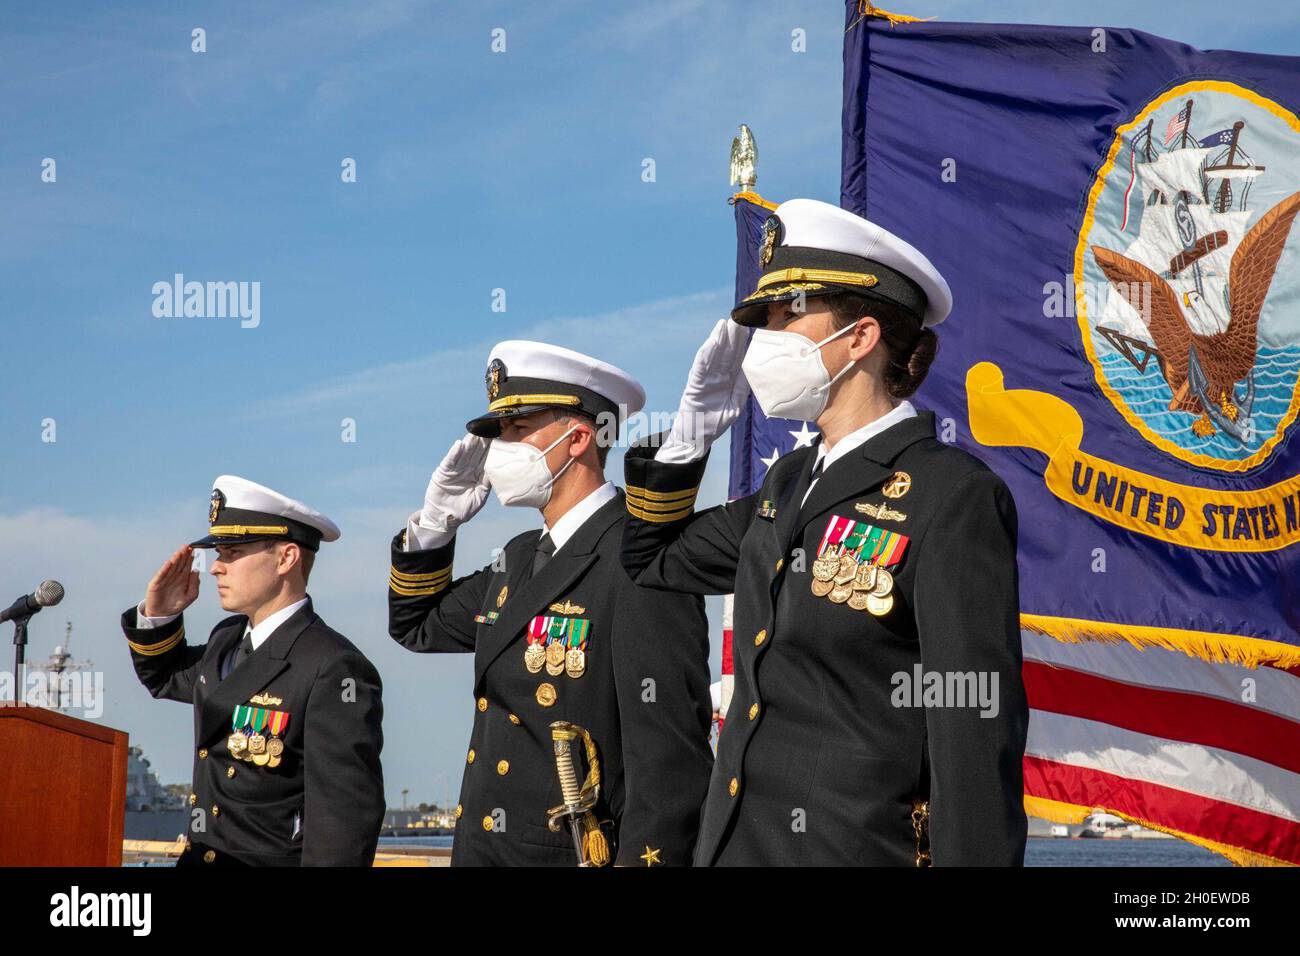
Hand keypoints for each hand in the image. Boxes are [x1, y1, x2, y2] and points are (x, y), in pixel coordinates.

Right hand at [143, 546, 199, 617]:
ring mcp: (165, 579)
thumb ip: (194, 584)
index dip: (190, 558)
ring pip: (171, 567)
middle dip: (183, 555)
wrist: (163, 614)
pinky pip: (161, 575)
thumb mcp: (190, 595)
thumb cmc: (177, 604)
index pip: (188, 566)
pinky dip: (165, 569)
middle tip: (187, 546)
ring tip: (179, 552)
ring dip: (175, 559)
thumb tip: (197, 571)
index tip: (195, 550)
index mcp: (183, 578)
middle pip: (179, 564)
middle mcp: (174, 576)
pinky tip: (169, 563)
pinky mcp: (156, 583)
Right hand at [418, 434, 491, 534]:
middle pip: (475, 452)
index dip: (491, 448)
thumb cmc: (463, 510)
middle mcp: (466, 470)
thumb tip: (496, 472)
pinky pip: (450, 461)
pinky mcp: (443, 473)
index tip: (498, 437)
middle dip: (482, 441)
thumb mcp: (479, 498)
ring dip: (469, 443)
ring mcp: (455, 470)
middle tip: (489, 428)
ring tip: (475, 432)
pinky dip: (454, 453)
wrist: (444, 518)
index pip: (485, 459)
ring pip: (463, 453)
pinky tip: (459, 445)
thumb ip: (486, 485)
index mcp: (476, 475)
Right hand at [657, 318, 751, 462]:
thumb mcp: (735, 406)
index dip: (745, 345)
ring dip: (720, 339)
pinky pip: (701, 365)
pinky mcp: (695, 384)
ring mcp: (705, 379)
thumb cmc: (715, 424)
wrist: (696, 439)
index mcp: (727, 381)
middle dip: (734, 336)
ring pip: (714, 355)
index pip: (738, 359)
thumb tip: (755, 371)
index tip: (755, 329)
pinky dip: (707, 352)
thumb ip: (743, 389)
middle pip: (726, 353)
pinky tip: (713, 340)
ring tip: (726, 323)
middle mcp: (716, 376)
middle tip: (742, 318)